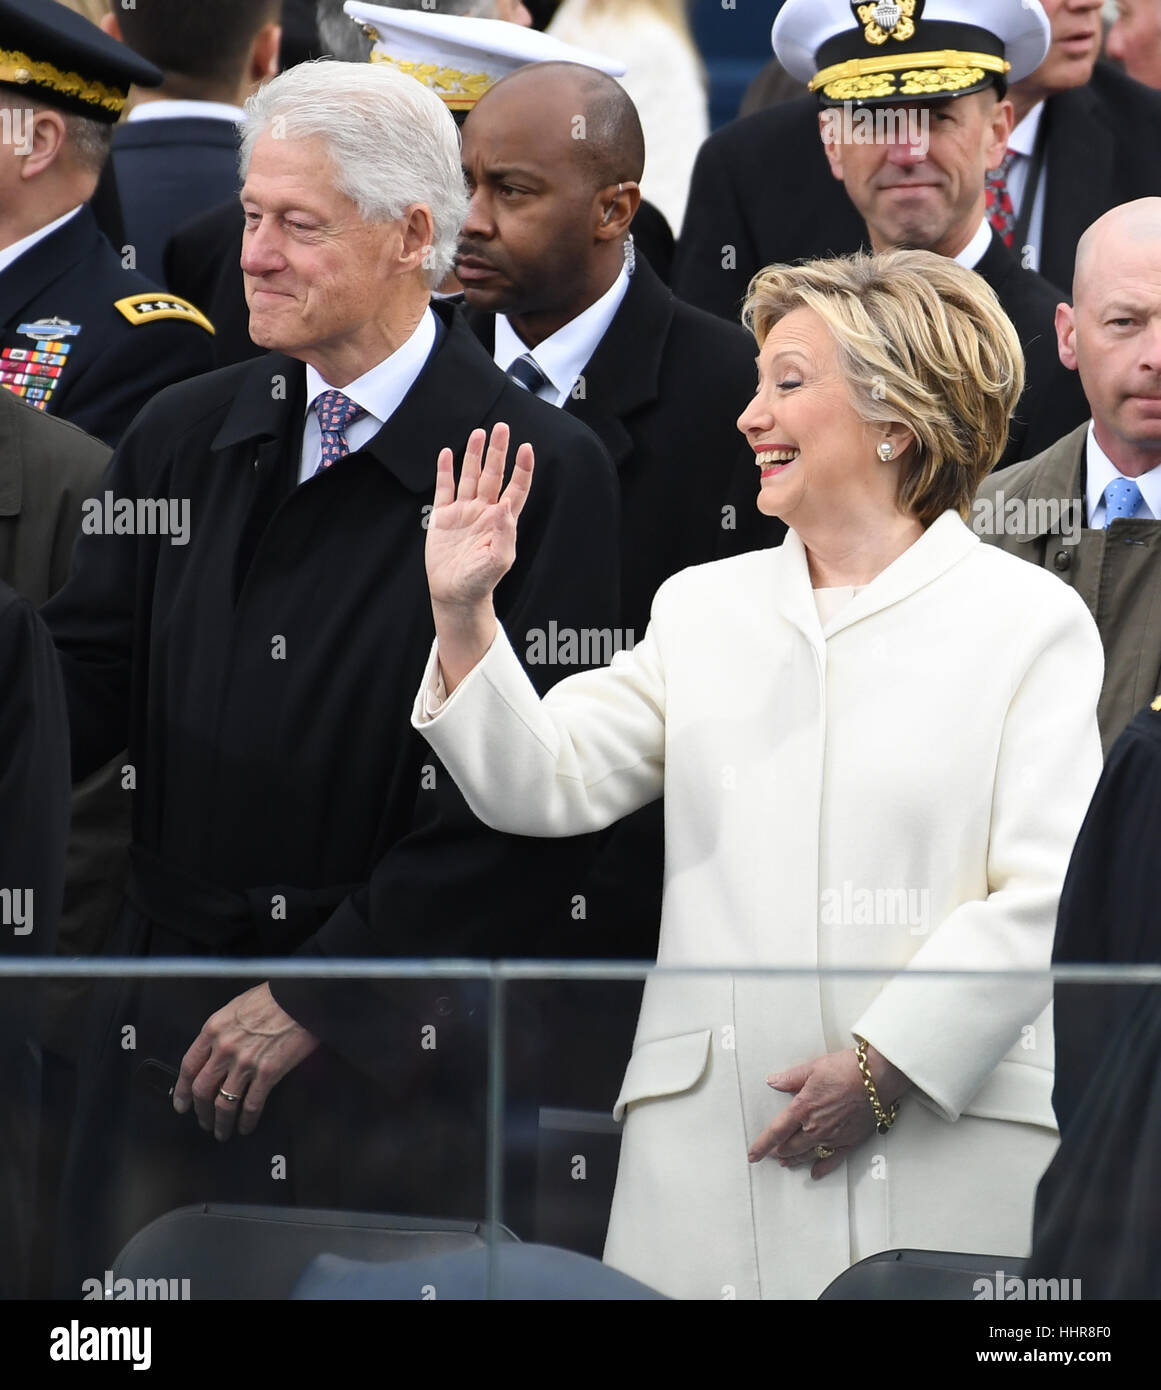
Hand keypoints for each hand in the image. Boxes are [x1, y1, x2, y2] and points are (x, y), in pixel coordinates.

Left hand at [172, 982, 319, 1140]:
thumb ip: (221, 1031)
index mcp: (214, 1029)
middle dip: (201, 1112)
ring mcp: (246, 1062)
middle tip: (203, 1121)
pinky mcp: (268, 1072)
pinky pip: (251, 1104)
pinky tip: (246, 1126)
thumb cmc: (273, 998)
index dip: (182, 1091)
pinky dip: (247, 1121)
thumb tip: (214, 1053)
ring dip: (221, 1123)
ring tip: (222, 1131)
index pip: (189, 1067)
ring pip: (224, 1103)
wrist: (300, 997)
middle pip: (202, 1090)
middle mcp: (225, 1048)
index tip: (182, 1104)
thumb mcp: (236, 1007)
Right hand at [426, 423, 534, 611]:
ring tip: (479, 432)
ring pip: (471, 476)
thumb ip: (504, 532)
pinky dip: (445, 471)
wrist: (455, 593)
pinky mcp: (443, 517)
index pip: (517, 488)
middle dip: (498, 451)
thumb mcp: (498, 560)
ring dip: (474, 455)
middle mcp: (484, 511)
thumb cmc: (480, 580)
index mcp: (502, 520)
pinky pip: (444, 488)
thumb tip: (507, 504)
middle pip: (494, 474)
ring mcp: (464, 512)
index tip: (526, 448)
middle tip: (502, 428)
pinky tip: (447, 453)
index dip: (522, 468)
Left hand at [747, 1045, 909, 1178]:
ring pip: (808, 1154)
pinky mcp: (850, 1141)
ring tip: (785, 1163)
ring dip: (794, 1159)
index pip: (776, 1132)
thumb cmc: (846, 1069)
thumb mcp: (813, 1068)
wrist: (877, 1078)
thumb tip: (773, 1081)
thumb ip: (791, 1078)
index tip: (752, 1155)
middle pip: (790, 1146)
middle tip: (770, 1153)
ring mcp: (833, 1137)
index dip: (761, 1145)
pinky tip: (815, 1173)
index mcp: (803, 1108)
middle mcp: (815, 1127)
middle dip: (777, 1151)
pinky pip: (833, 1160)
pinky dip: (822, 1167)